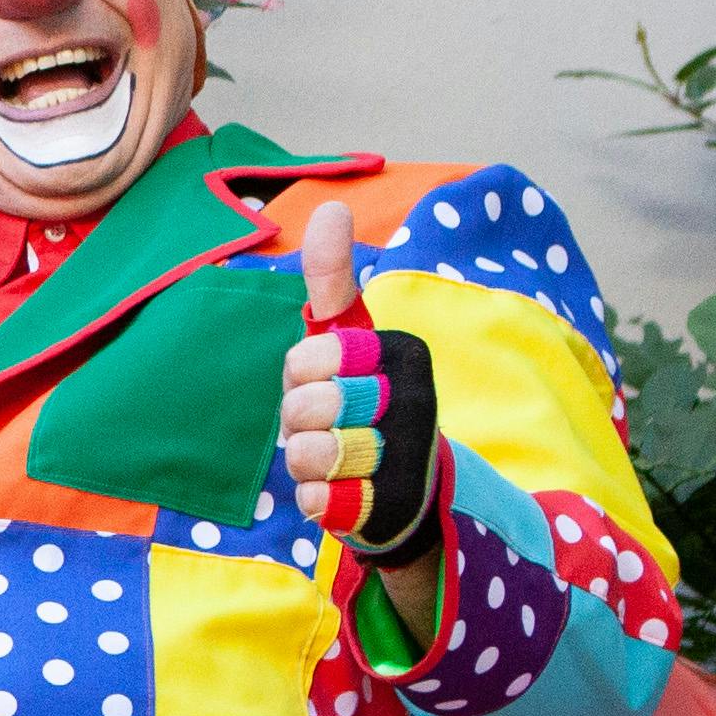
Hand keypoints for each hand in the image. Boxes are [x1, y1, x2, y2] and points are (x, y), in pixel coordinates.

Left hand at [276, 199, 446, 570]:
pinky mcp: (393, 508)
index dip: (299, 373)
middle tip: (325, 422)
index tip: (323, 378)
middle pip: (305, 407)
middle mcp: (416, 403)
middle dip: (299, 419)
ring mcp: (408, 458)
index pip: (309, 357)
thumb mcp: (351, 335)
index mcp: (403, 354)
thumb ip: (333, 277)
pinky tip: (339, 491)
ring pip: (308, 455)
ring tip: (332, 457)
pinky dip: (315, 498)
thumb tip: (330, 207)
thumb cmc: (366, 399)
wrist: (408, 486)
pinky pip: (317, 501)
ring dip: (305, 460)